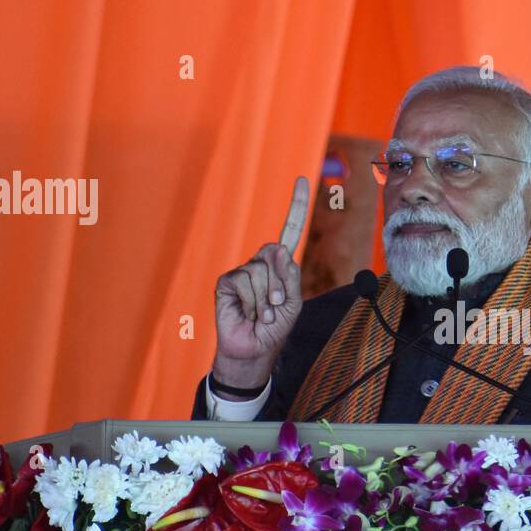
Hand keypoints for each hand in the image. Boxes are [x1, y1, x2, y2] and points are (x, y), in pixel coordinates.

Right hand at [211, 176, 309, 395]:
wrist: (253, 350)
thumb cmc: (274, 328)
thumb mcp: (293, 303)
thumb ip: (290, 275)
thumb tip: (277, 248)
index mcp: (280, 266)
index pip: (289, 231)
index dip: (296, 206)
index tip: (303, 180)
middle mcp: (261, 264)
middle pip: (275, 253)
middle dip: (280, 284)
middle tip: (276, 306)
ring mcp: (243, 271)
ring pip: (261, 270)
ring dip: (267, 298)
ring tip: (262, 314)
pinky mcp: (226, 281)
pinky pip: (244, 280)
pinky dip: (251, 300)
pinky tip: (247, 312)